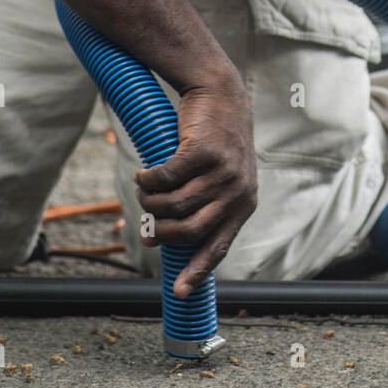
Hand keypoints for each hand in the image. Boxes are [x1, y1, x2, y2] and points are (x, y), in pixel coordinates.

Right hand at [134, 76, 257, 298]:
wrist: (221, 95)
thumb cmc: (215, 142)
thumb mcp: (221, 177)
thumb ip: (205, 205)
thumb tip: (160, 237)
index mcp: (243, 205)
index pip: (219, 246)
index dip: (197, 271)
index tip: (177, 292)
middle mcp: (237, 192)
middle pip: (188, 230)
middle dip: (160, 232)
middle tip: (145, 226)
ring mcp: (223, 172)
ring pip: (173, 204)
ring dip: (150, 201)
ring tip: (144, 190)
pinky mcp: (204, 151)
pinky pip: (165, 177)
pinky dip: (148, 179)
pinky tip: (144, 173)